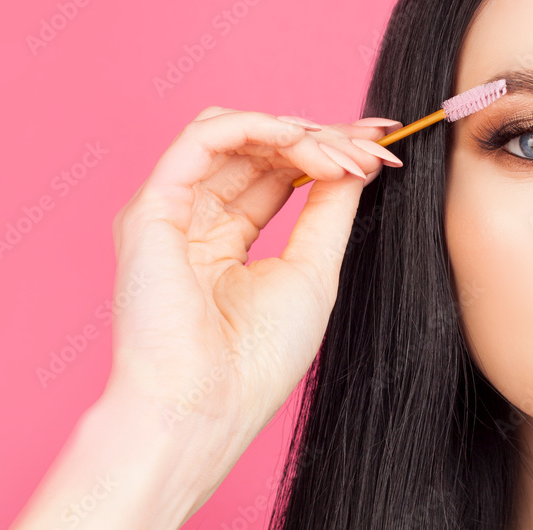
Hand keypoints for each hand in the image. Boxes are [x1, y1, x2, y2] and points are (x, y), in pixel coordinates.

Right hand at [106, 107, 402, 446]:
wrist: (206, 406)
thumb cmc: (254, 359)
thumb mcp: (310, 271)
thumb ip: (327, 209)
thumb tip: (357, 162)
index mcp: (223, 240)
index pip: (275, 174)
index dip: (325, 152)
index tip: (381, 146)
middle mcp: (192, 218)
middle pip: (257, 148)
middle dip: (320, 137)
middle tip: (373, 144)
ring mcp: (169, 210)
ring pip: (231, 134)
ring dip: (294, 132)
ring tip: (342, 154)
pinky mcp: (151, 205)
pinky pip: (202, 138)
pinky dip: (256, 126)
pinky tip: (300, 141)